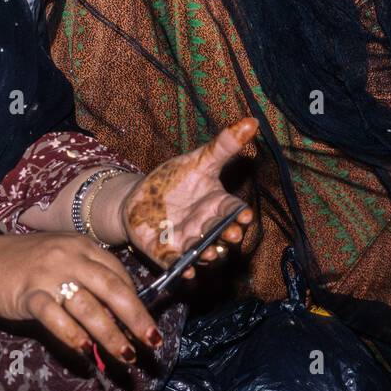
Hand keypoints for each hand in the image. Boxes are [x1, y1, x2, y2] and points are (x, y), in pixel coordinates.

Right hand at [0, 232, 160, 363]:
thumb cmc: (28, 262)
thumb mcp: (64, 257)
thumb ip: (89, 276)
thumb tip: (119, 311)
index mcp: (83, 246)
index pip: (119, 273)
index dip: (137, 301)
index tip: (146, 324)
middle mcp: (70, 256)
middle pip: (112, 289)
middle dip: (136, 318)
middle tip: (152, 342)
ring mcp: (49, 274)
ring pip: (88, 307)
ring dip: (111, 334)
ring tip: (125, 355)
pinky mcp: (28, 294)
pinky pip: (55, 317)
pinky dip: (72, 335)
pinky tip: (85, 350)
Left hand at [119, 118, 256, 277]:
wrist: (139, 198)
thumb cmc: (174, 180)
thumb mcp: (198, 159)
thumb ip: (223, 146)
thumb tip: (252, 120)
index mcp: (217, 204)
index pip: (234, 210)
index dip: (241, 214)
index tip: (245, 215)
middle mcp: (207, 226)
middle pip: (222, 234)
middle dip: (228, 236)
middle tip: (231, 234)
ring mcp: (189, 242)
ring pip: (204, 252)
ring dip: (208, 254)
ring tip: (209, 252)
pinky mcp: (168, 253)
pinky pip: (178, 264)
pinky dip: (183, 268)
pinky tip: (186, 270)